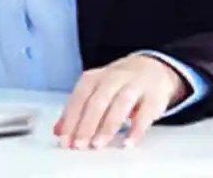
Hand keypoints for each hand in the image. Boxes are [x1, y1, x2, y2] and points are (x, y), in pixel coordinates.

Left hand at [52, 54, 187, 149]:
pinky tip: (128, 142)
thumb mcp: (95, 91)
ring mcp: (135, 85)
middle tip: (79, 144)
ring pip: (120, 103)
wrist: (153, 68)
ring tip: (98, 144)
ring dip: (108, 125)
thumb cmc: (118, 84)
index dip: (71, 119)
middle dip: (87, 124)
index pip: (79, 97)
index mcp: (95, 78)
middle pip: (98, 100)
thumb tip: (58, 131)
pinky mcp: (154, 97)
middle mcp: (114, 78)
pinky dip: (136, 129)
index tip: (65, 139)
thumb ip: (77, 110)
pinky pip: (146, 113)